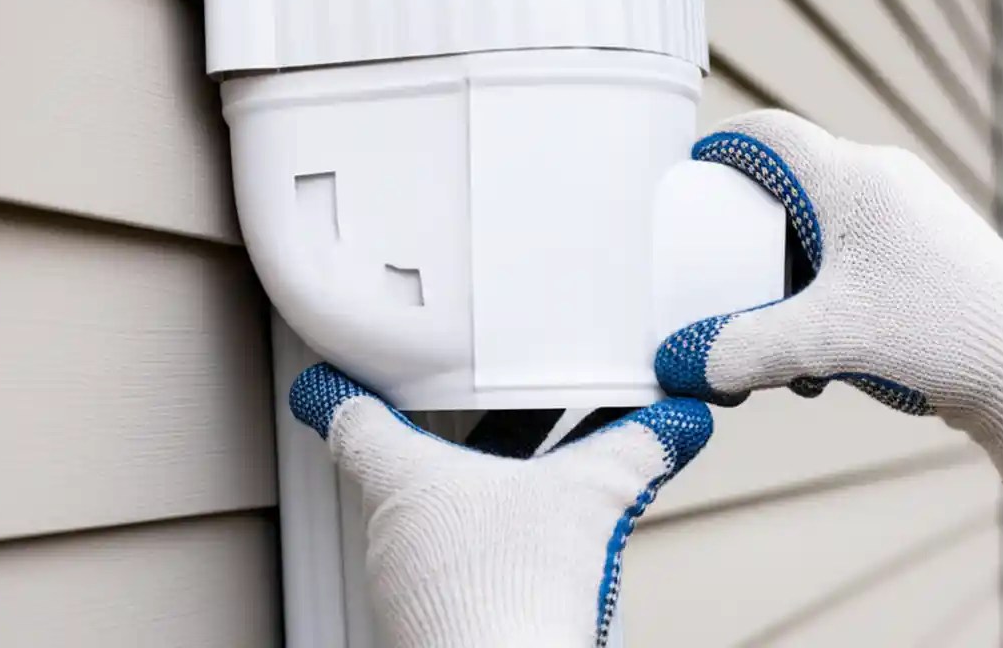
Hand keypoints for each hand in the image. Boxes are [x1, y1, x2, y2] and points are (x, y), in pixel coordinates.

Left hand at [288, 363, 711, 647]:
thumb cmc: (510, 595)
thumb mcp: (588, 499)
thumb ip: (633, 451)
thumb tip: (674, 421)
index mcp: (406, 481)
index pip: (352, 422)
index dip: (341, 392)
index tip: (328, 378)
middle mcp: (392, 532)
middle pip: (409, 472)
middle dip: (459, 451)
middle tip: (500, 427)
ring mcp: (404, 587)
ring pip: (433, 527)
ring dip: (477, 510)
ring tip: (531, 502)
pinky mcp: (428, 626)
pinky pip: (450, 574)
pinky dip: (485, 557)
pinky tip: (530, 564)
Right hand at [654, 109, 1002, 495]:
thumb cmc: (938, 336)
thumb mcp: (822, 343)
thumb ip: (740, 350)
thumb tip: (681, 362)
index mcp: (854, 179)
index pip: (767, 133)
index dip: (721, 146)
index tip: (690, 170)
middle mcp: (884, 180)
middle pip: (789, 184)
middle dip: (748, 237)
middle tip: (721, 276)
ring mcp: (911, 211)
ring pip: (822, 224)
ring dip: (786, 275)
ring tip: (780, 336)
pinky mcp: (928, 245)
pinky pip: (854, 248)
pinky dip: (823, 286)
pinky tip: (827, 345)